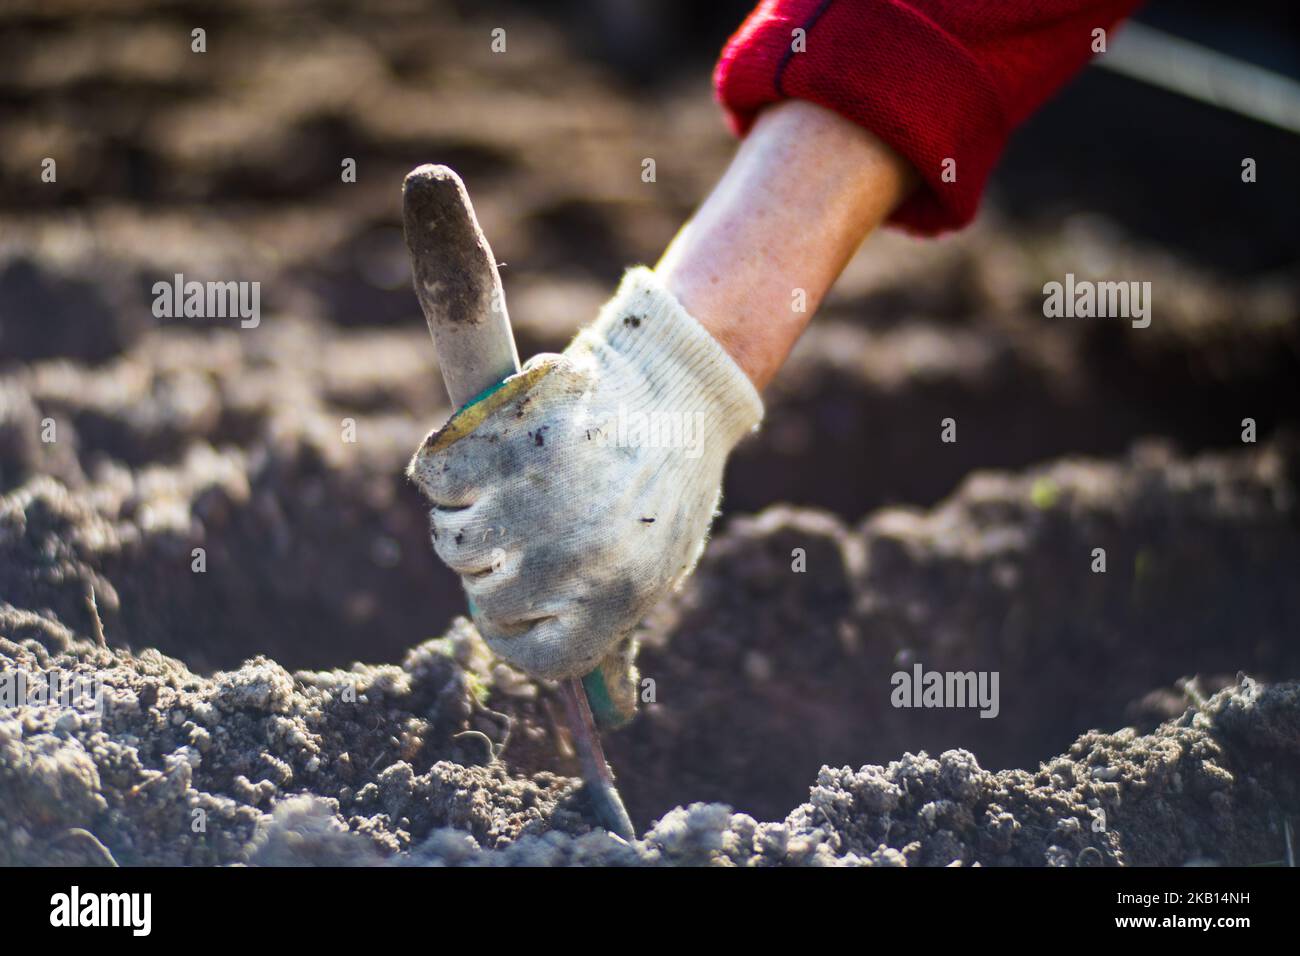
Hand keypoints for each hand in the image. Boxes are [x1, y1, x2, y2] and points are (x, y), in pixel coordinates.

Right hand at [408, 267, 762, 724]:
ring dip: (467, 515)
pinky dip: (447, 465)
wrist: (674, 380)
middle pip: (482, 595)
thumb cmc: (666, 477)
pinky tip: (488, 449)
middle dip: (496, 562)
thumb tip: (609, 714)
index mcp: (614, 598)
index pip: (532, 659)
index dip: (515, 633)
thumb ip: (614, 627)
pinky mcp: (501, 442)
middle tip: (530, 516)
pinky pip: (435, 477)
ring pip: (451, 540)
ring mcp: (530, 501)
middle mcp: (568, 559)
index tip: (515, 605)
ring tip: (516, 481)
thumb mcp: (657, 563)